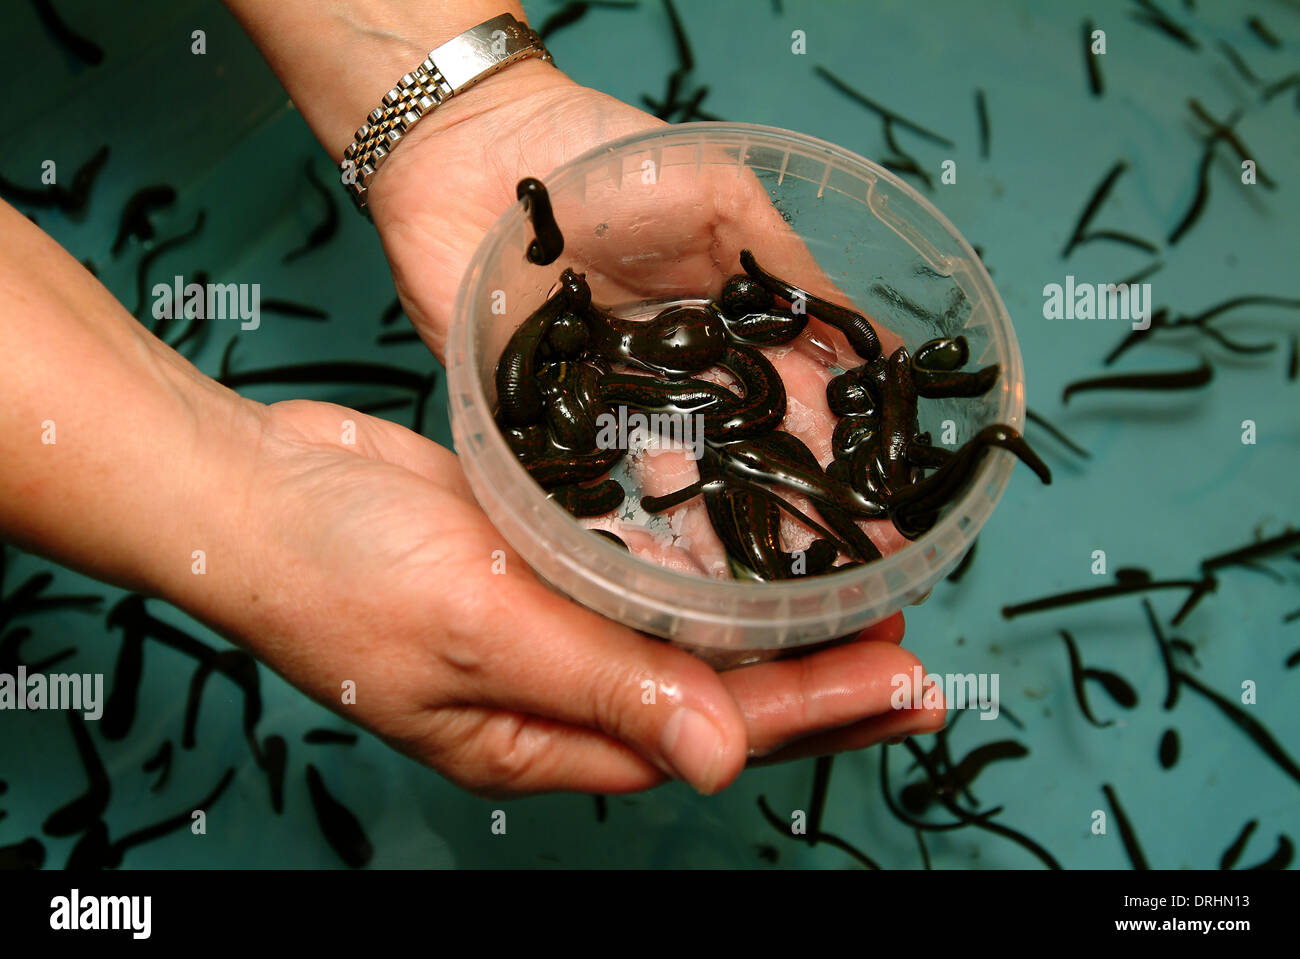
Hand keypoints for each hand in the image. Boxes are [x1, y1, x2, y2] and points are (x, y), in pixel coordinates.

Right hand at [197, 398, 944, 796]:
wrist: (258, 489)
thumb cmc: (340, 574)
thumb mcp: (481, 633)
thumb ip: (605, 690)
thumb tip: (723, 760)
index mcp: (548, 738)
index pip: (713, 734)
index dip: (820, 712)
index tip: (912, 685)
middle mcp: (565, 689)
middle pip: (718, 696)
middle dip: (821, 680)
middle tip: (920, 658)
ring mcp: (556, 622)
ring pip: (689, 637)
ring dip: (774, 621)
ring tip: (864, 603)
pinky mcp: (544, 560)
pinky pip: (644, 577)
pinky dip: (708, 568)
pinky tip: (759, 546)